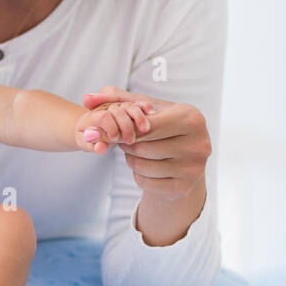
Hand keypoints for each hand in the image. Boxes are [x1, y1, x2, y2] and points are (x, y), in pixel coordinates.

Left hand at [81, 87, 211, 199]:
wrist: (184, 158)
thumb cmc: (163, 126)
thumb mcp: (145, 108)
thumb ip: (115, 98)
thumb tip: (87, 98)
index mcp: (191, 118)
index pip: (146, 126)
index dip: (126, 129)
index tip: (117, 131)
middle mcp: (199, 143)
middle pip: (142, 147)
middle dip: (128, 145)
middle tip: (126, 142)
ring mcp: (194, 168)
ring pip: (142, 166)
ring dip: (131, 160)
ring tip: (136, 152)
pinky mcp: (185, 187)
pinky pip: (146, 182)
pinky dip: (139, 175)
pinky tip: (146, 167)